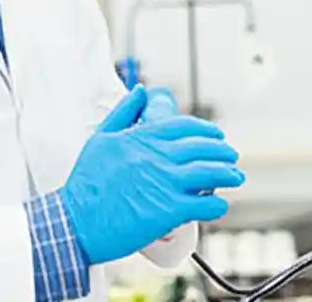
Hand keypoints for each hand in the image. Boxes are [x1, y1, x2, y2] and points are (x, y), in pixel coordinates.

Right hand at [61, 85, 244, 263]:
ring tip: (236, 177)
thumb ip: (124, 112)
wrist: (75, 222)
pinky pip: (204, 204)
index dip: (207, 130)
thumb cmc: (85, 183)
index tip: (217, 136)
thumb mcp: (101, 139)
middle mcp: (157, 157)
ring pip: (210, 173)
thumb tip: (141, 90)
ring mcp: (165, 183)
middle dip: (223, 151)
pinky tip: (220, 205)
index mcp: (143, 138)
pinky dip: (217, 204)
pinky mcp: (168, 211)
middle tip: (231, 157)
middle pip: (203, 148)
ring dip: (228, 174)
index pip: (185, 126)